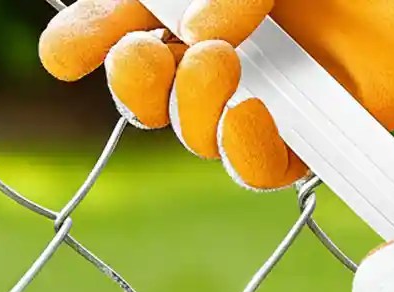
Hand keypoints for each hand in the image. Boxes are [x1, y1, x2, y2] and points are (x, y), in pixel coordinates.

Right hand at [39, 0, 393, 190]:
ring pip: (197, 134)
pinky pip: (265, 168)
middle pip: (148, 91)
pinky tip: (257, 112)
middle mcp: (236, 42)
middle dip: (131, 82)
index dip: (87, 39)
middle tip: (141, 54)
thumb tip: (202, 39)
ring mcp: (278, 87)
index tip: (66, 52)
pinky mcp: (327, 128)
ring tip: (220, 61)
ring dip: (187, 108)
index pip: (127, 21)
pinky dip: (246, 150)